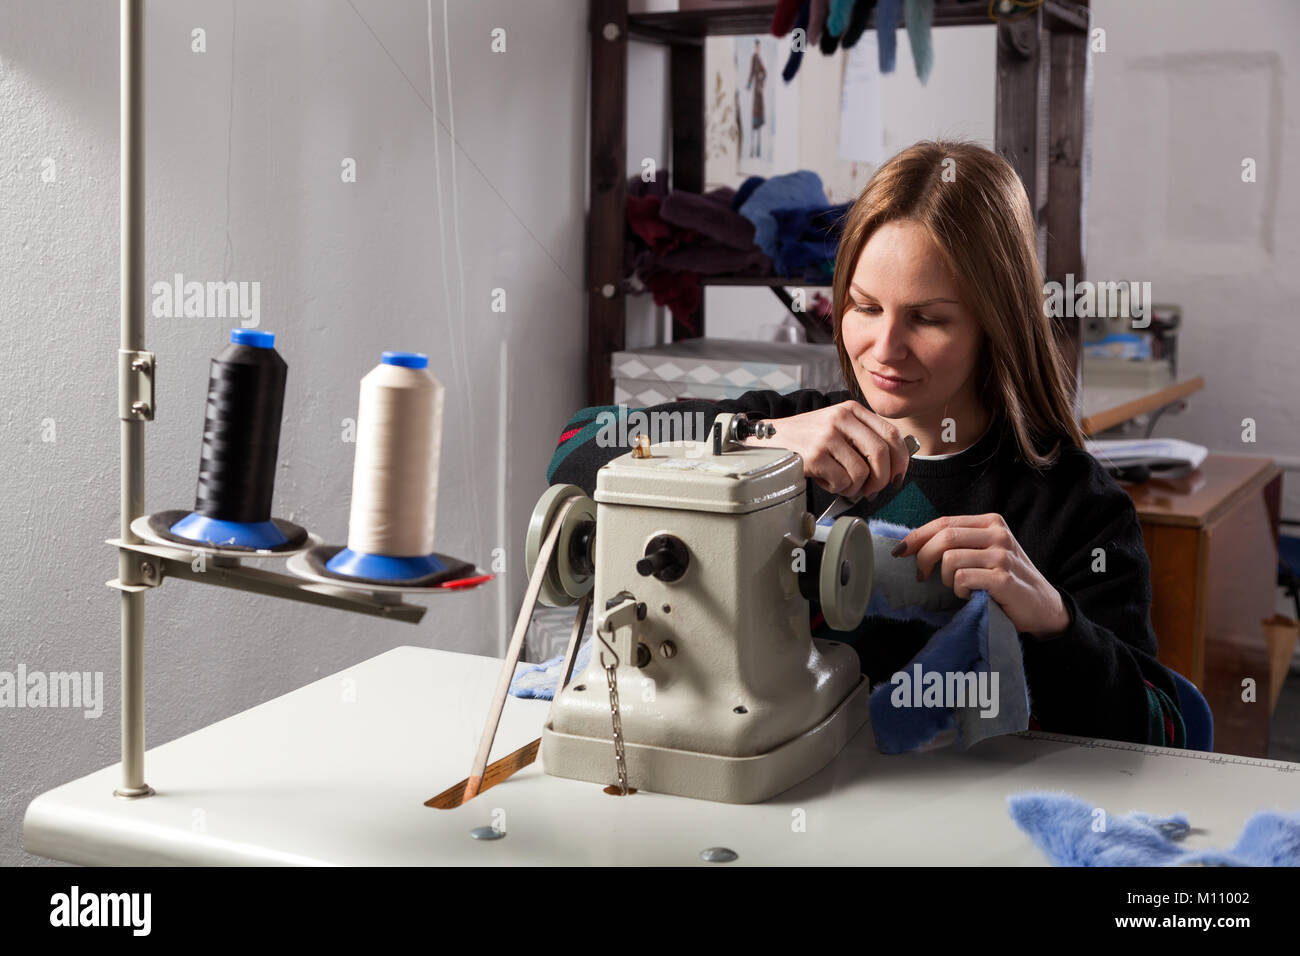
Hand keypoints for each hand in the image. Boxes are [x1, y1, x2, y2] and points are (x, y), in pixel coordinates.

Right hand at [747, 401, 910, 499]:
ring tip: (840, 482)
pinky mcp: (815, 455)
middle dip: (881, 479)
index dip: (901, 460)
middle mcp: (841, 418)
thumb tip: (893, 468)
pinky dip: (837, 488)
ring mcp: (827, 436)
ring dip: (855, 487)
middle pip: (881, 453)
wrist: (768, 440)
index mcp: (851, 409)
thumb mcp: (837, 427)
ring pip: (862, 472)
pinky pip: (842, 482)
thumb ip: (863, 438)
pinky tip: (825, 479)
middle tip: (872, 490)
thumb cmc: (806, 439)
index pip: (891, 433)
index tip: (897, 476)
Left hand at [892, 514, 1070, 638]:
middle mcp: (998, 534)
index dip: (917, 536)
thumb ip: (960, 543)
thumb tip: (913, 544)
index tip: (900, 551)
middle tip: (921, 576)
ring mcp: (1002, 556)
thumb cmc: (1006, 580)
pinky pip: (962, 580)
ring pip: (950, 559)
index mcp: (991, 522)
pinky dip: (960, 591)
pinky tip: (971, 595)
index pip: (944, 522)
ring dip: (946, 579)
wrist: (1043, 607)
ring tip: (959, 587)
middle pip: (944, 537)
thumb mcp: (986, 552)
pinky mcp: (1003, 579)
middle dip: (923, 557)